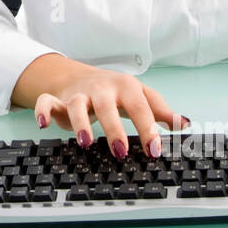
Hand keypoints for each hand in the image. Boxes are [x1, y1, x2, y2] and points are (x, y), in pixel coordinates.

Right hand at [11, 54, 187, 160]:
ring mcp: (78, 94)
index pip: (139, 106)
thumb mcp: (139, 96)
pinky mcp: (57, 100)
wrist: (77, 76)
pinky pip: (46, 102)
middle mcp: (101, 88)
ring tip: (85, 143)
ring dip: (80, 123)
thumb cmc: (114, 91)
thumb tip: (184, 124)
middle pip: (107, 106)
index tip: (154, 149)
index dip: (147, 128)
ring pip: (77, 105)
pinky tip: (43, 123)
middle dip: (113, 129)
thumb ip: (159, 110)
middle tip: (121, 152)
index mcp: (125, 87)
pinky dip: (42, 111)